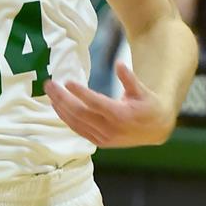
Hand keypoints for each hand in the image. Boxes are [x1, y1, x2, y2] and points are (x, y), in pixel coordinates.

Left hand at [45, 62, 175, 147]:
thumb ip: (129, 78)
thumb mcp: (143, 90)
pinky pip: (79, 130)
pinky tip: (58, 107)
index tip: (67, 81)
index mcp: (121, 115)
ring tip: (50, 93)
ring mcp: (103, 138)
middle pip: (80, 113)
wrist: (156, 130)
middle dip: (62, 98)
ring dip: (60, 108)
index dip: (80, 93)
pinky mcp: (100, 142)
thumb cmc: (148, 106)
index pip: (95, 103)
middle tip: (49, 84)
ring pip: (76, 123)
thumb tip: (119, 63)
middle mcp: (110, 129)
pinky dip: (67, 118)